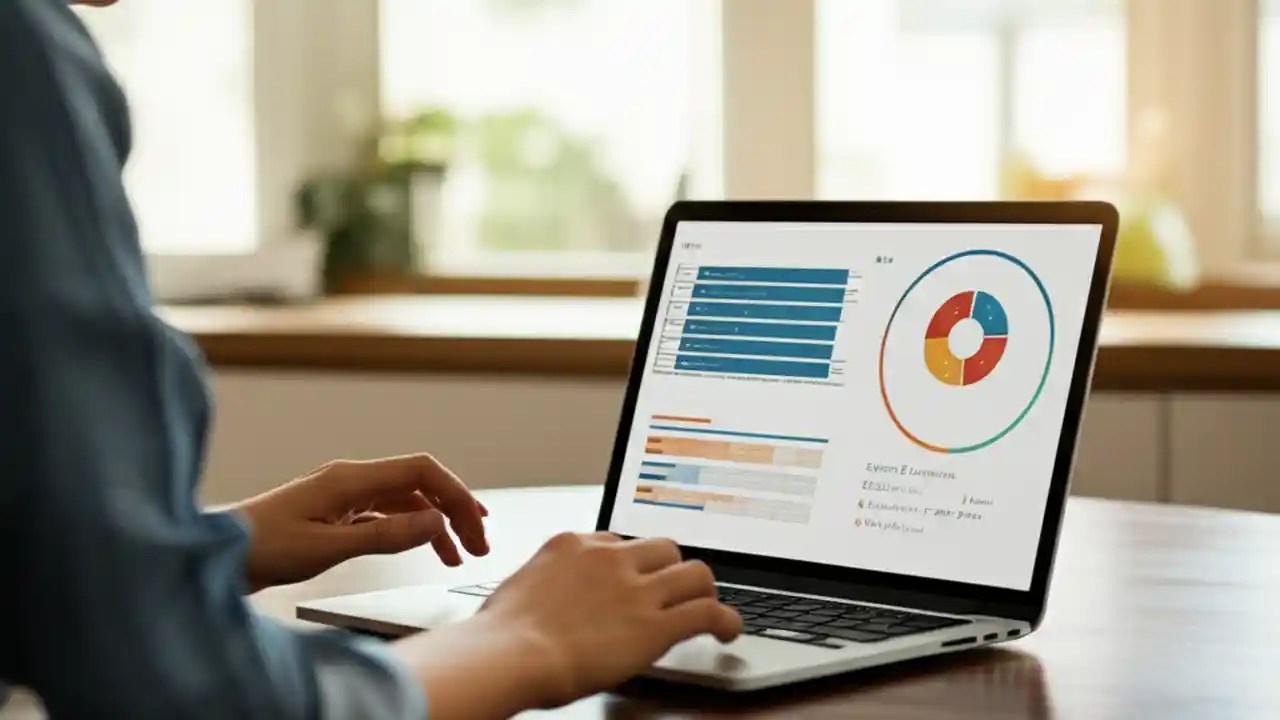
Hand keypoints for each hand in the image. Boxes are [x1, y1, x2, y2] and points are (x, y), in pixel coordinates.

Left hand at [234, 454, 488, 590]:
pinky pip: (387, 515)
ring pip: (407, 501)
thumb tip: (436, 523)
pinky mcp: (337, 514)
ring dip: (437, 523)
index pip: (421, 470)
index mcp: (350, 478)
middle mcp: (351, 479)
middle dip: (455, 510)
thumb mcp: (328, 547)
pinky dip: (411, 530)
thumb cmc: (259, 548)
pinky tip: (422, 548)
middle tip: (479, 543)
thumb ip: (386, 535)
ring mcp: (344, 495)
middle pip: (420, 484)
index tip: (476, 523)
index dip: (456, 493)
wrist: (214, 556)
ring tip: (458, 554)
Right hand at [395, 533, 740, 717]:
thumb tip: (544, 600)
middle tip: (672, 592)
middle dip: (670, 570)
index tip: (636, 578)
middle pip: (663, 548)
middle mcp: (609, 558)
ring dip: (703, 591)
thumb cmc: (499, 636)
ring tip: (707, 606)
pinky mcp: (655, 624)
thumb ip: (543, 586)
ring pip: (694, 572)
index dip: (632, 564)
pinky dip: (726, 620)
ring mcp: (635, 588)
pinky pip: (706, 612)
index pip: (618, 542)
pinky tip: (728, 630)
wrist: (507, 654)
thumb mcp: (518, 590)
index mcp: (572, 545)